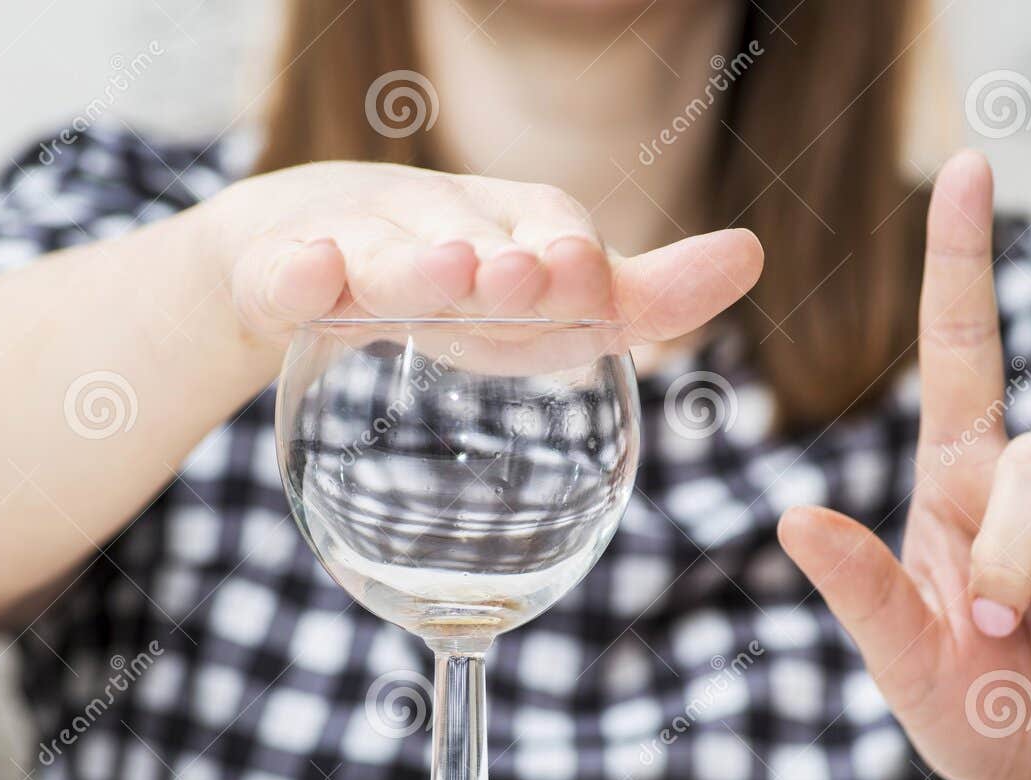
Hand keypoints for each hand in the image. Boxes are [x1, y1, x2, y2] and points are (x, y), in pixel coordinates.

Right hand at [207, 161, 762, 344]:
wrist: (304, 263)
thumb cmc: (454, 292)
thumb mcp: (544, 307)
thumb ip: (642, 295)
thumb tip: (752, 254)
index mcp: (503, 225)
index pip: (547, 227)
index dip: (569, 253)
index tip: (588, 279)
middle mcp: (434, 219)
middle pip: (468, 233)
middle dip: (501, 257)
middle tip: (526, 279)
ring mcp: (353, 241)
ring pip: (382, 251)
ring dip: (416, 262)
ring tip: (447, 273)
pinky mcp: (278, 269)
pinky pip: (282, 272)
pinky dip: (296, 273)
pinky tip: (312, 276)